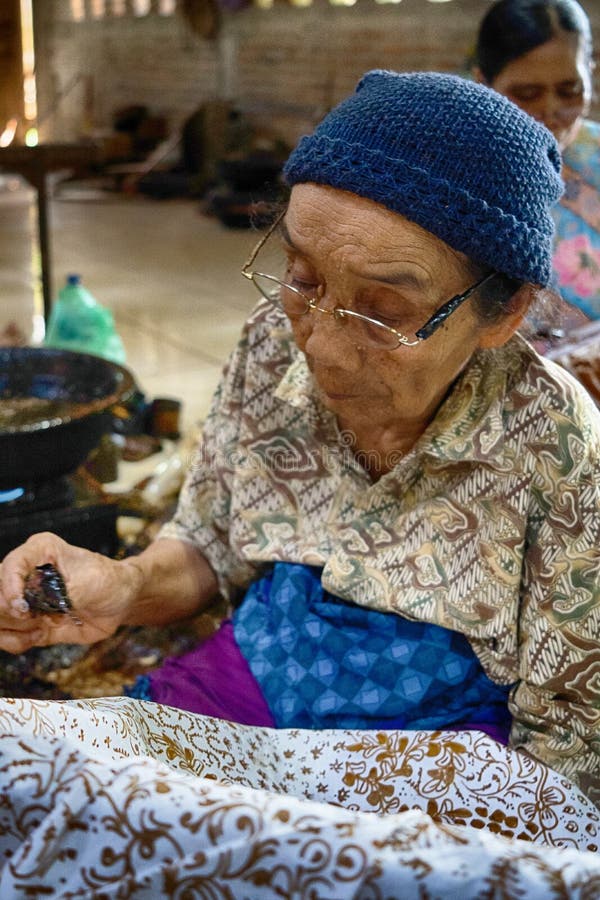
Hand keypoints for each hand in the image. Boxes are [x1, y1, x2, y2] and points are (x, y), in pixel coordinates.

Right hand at [0, 532, 142, 653]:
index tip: (22, 606)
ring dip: (15, 628)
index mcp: (40, 551)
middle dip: (11, 612)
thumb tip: (35, 606)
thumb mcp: (92, 582)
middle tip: (34, 616)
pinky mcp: (27, 622)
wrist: (121, 602)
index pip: (10, 566)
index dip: (9, 587)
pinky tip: (40, 633)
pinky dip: (17, 642)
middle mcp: (25, 573)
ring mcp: (23, 598)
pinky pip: (6, 637)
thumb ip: (62, 593)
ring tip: (42, 625)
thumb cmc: (109, 581)